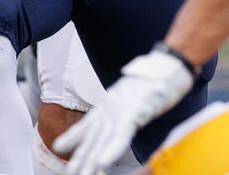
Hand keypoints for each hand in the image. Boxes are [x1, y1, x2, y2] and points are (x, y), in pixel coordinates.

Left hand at [54, 46, 194, 174]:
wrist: (170, 63)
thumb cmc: (157, 79)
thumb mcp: (135, 93)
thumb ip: (126, 104)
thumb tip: (125, 109)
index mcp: (111, 104)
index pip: (88, 123)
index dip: (73, 136)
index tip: (58, 146)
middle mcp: (112, 108)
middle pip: (93, 137)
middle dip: (80, 157)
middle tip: (69, 173)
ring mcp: (122, 110)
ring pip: (103, 140)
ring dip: (90, 159)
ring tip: (79, 174)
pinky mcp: (136, 113)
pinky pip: (122, 135)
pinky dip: (111, 149)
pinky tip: (102, 162)